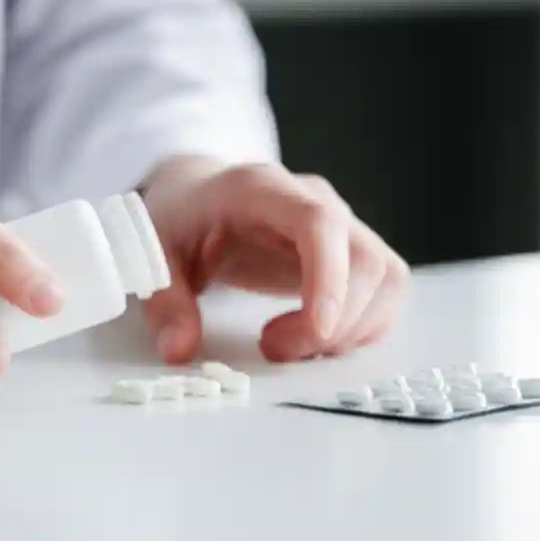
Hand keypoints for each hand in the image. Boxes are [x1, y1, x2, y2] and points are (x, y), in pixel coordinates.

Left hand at [142, 157, 409, 362]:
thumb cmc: (182, 218)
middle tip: (276, 349)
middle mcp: (315, 200)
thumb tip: (180, 350)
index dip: (328, 279)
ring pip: (385, 278)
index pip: (318, 224)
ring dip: (353, 329)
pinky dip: (363, 327)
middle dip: (334, 323)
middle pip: (365, 261)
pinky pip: (386, 290)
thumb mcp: (154, 254)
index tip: (318, 330)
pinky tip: (316, 339)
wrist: (200, 192)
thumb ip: (165, 303)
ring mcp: (342, 224)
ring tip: (295, 346)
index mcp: (262, 190)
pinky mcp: (353, 251)